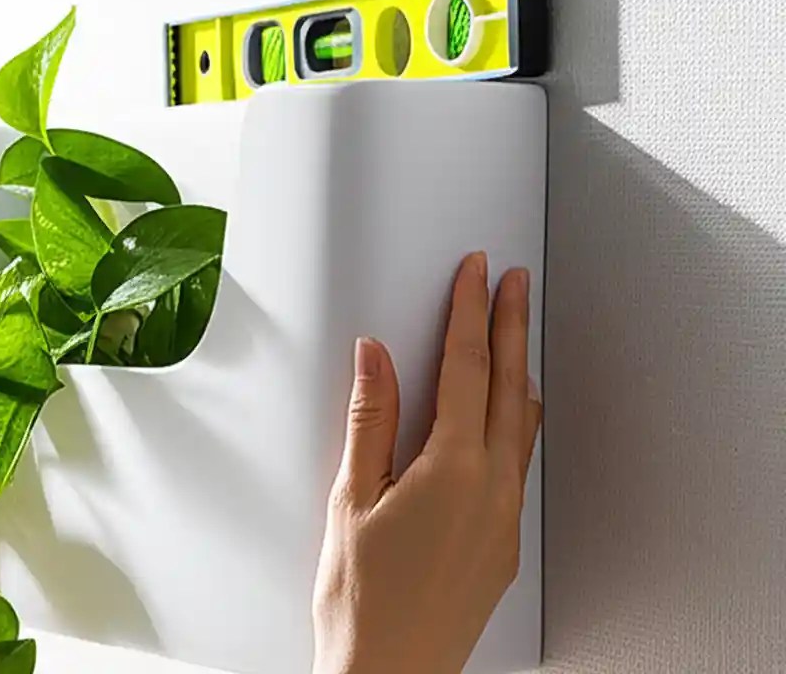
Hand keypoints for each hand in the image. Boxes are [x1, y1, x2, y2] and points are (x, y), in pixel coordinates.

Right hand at [312, 252, 541, 673]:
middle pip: (508, 386)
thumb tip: (375, 357)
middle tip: (515, 283)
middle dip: (512, 326)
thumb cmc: (362, 601)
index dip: (470, 312)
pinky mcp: (503, 543)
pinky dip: (514, 420)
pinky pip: (518, 462)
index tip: (476, 273)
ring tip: (516, 335)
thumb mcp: (351, 499)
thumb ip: (370, 420)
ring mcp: (504, 518)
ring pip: (523, 424)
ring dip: (519, 371)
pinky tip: (502, 417)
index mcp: (452, 469)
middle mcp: (492, 489)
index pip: (467, 368)